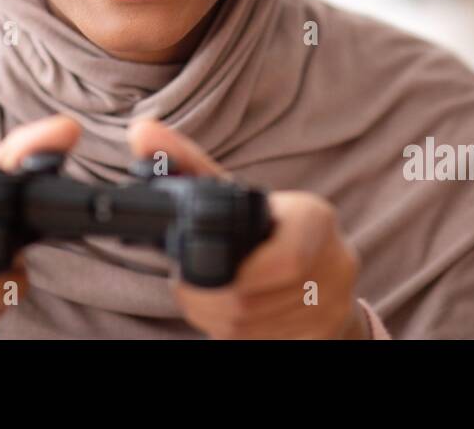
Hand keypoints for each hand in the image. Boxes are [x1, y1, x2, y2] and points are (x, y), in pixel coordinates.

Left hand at [127, 118, 365, 338]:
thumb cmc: (272, 226)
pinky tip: (228, 316)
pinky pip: (266, 340)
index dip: (230, 275)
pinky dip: (237, 332)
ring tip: (204, 301)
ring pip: (254, 326)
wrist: (326, 270)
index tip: (189, 273)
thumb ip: (188, 164)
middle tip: (186, 290)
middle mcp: (332, 261)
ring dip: (218, 319)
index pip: (282, 259)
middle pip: (254, 300)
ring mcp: (331, 302)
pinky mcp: (324, 332)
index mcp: (314, 218)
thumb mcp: (237, 192)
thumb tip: (141, 132)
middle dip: (209, 300)